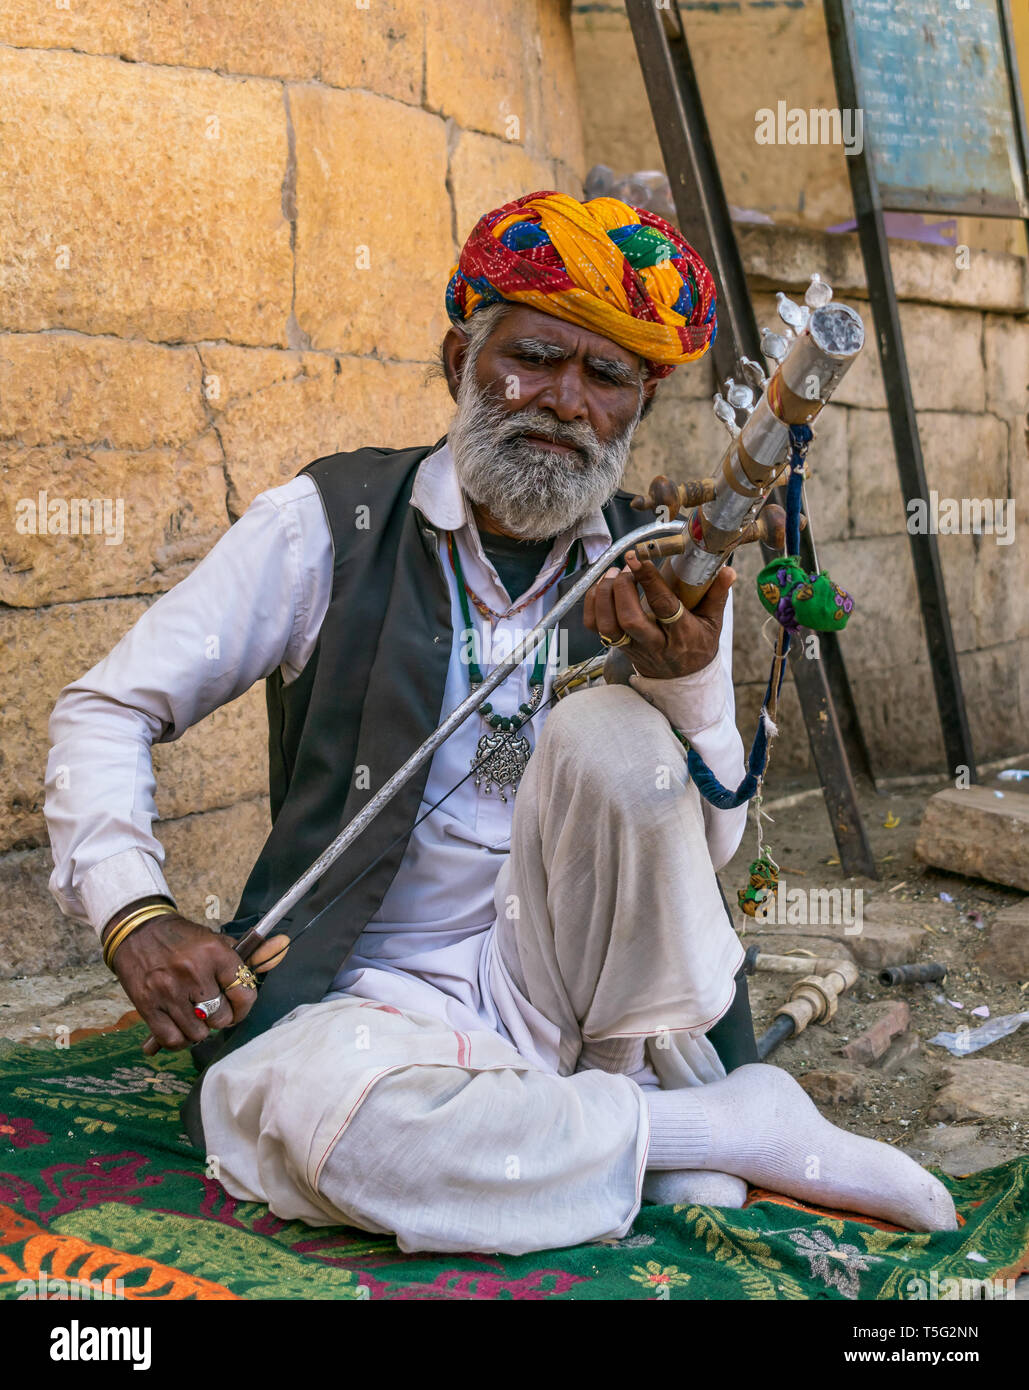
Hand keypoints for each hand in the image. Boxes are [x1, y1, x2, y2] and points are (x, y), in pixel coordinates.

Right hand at [102, 901, 288, 1052]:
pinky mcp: (148, 1005)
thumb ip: (248, 952)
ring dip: (200, 1030)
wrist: (137, 930)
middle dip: (221, 1018)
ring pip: (198, 1032)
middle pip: (222, 1017)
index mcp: (215, 953)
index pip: (244, 993)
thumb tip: (283, 944)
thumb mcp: (216, 940)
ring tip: (196, 1017)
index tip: (238, 1006)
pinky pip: (172, 1039)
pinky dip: (179, 1040)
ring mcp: (169, 991)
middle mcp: (193, 972)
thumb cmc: (183, 939)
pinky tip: (180, 1029)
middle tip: (214, 1010)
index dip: (244, 1006)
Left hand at [583, 553, 734, 679]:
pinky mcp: (617, 646)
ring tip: (613, 574)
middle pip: (629, 619)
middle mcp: (654, 643)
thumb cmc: (698, 645)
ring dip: (604, 595)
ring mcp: (633, 647)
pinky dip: (592, 604)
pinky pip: (595, 627)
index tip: (639, 558)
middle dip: (622, 588)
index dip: (650, 581)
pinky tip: (601, 587)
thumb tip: (728, 570)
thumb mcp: (713, 623)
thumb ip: (717, 594)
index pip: (664, 607)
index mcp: (681, 634)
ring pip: (607, 625)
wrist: (681, 680)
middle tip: (627, 567)